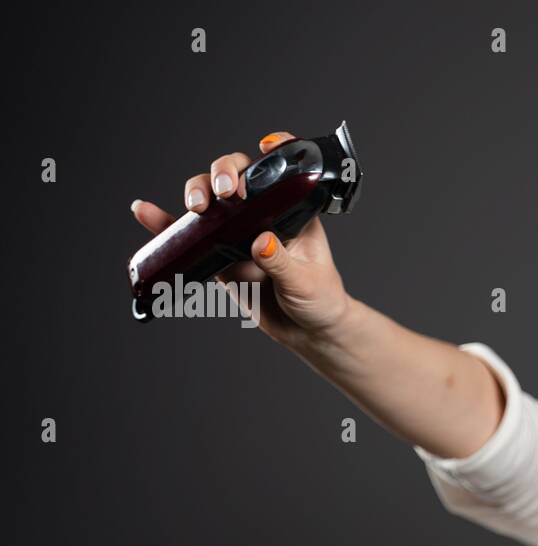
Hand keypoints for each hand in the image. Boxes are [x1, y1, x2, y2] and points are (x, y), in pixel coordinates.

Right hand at [128, 130, 354, 350]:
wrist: (305, 332)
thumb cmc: (319, 300)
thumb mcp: (306, 281)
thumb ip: (283, 263)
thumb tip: (261, 242)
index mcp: (294, 211)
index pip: (283, 170)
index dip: (275, 150)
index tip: (265, 146)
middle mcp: (263, 213)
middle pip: (237, 176)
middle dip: (224, 174)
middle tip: (227, 194)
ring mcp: (238, 231)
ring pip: (210, 199)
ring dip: (197, 193)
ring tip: (196, 207)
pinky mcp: (218, 253)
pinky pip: (188, 235)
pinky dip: (165, 224)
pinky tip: (144, 211)